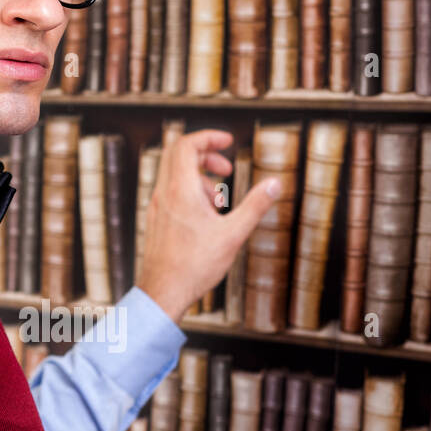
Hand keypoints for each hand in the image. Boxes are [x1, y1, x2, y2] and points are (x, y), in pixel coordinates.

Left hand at [136, 129, 279, 324]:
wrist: (163, 294)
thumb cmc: (193, 267)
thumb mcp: (233, 235)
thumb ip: (255, 206)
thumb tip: (275, 184)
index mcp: (180, 191)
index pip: (186, 144)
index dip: (209, 137)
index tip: (228, 141)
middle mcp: (163, 195)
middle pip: (177, 154)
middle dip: (205, 154)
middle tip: (226, 168)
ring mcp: (156, 208)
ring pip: (174, 176)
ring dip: (200, 179)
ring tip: (219, 202)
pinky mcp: (156, 222)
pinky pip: (171, 194)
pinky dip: (190, 194)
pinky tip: (206, 220)